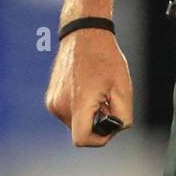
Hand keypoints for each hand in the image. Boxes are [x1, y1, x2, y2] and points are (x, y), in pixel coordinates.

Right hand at [45, 29, 132, 147]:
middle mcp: (60, 105)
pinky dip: (80, 107)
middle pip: (80, 131)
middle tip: (108, 102)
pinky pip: (68, 112)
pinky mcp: (51, 97)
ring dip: (88, 114)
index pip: (83, 139)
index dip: (100, 138)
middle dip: (96, 123)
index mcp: (78, 104)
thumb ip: (123, 115)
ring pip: (75, 121)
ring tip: (99, 93)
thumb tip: (117, 128)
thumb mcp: (123, 88)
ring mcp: (53, 101)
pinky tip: (89, 89)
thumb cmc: (105, 59)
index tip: (110, 125)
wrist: (84, 35)